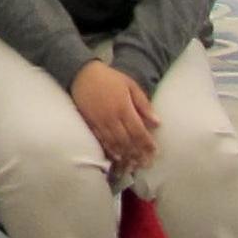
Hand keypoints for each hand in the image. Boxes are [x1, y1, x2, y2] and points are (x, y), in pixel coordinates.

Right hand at [71, 60, 159, 176]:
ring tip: (133, 165)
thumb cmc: (109, 78)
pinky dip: (109, 149)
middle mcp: (112, 117)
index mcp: (124, 108)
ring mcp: (99, 121)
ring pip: (114, 142)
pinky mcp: (89, 122)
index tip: (154, 153)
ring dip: (124, 155)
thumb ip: (144, 104)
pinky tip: (116, 157)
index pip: (139, 131)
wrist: (81, 73)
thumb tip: (156, 122)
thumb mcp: (131, 85)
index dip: (147, 144)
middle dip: (137, 153)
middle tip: (145, 164)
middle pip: (127, 140)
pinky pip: (100, 139)